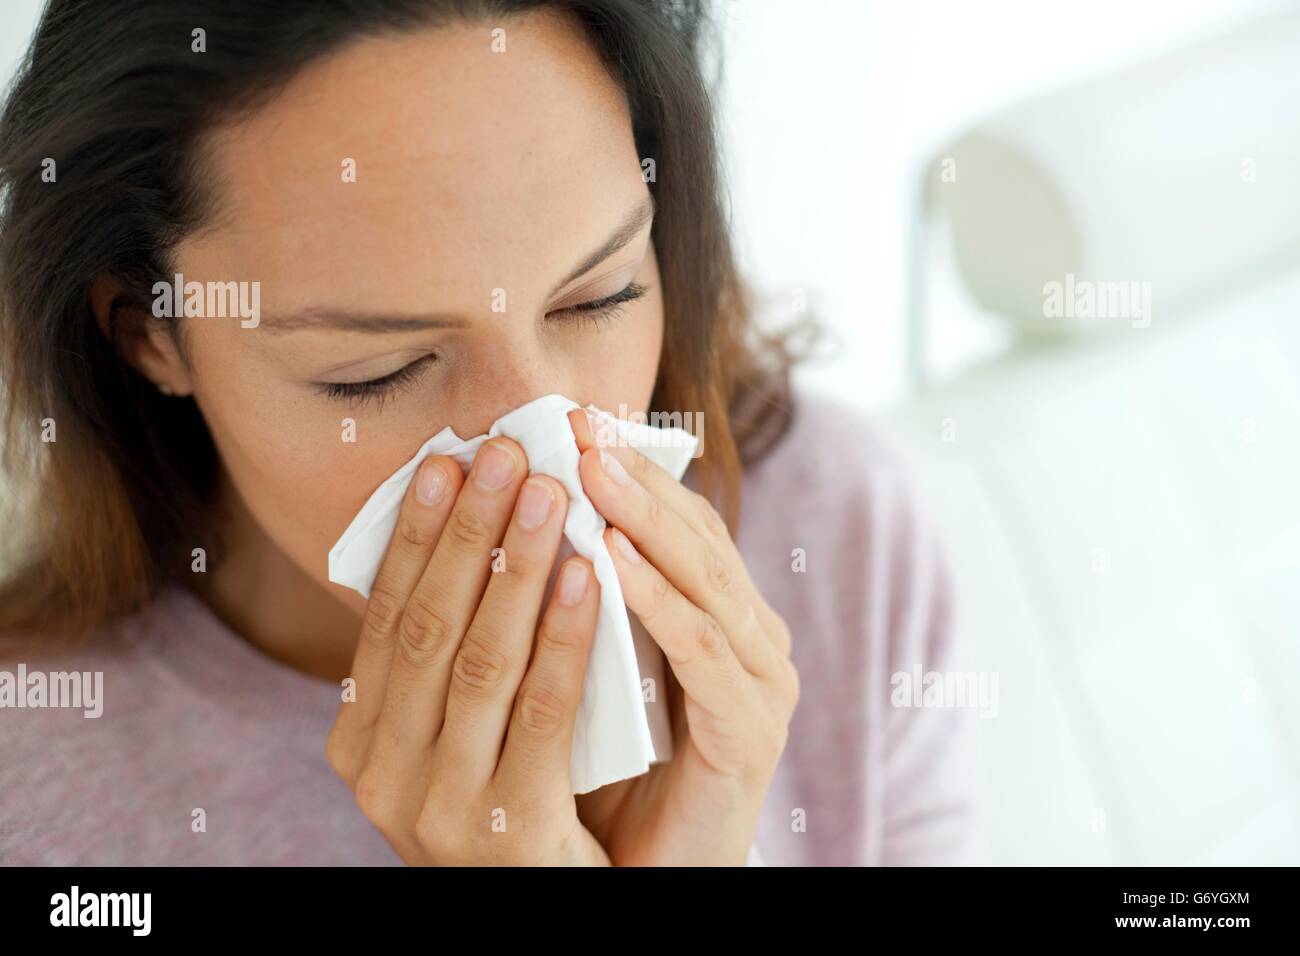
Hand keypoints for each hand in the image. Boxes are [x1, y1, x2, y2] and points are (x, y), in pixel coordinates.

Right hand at [325, 438, 609, 865]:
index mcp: (360, 738)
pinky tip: (589, 575)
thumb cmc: (506, 796)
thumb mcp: (452, 728)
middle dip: (468, 531)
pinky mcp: (507, 829)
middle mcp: (382, 773)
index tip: (447, 460)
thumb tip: (464, 527)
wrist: (541, 904)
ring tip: (551, 493)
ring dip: (517, 567)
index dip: (418, 535)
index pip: (387, 615)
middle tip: (504, 452)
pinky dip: (564, 636)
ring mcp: (438, 806)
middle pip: (429, 626)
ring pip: (480, 660)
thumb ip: (447, 653)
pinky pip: (540, 713)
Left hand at [567, 408, 799, 865]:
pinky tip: (610, 561)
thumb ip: (572, 603)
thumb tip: (505, 520)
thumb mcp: (585, 668)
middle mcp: (750, 638)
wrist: (642, 874)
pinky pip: (702, 655)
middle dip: (633, 478)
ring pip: (705, 583)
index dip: (627, 469)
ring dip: (644, 522)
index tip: (570, 419)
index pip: (675, 525)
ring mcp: (759, 683)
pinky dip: (658, 602)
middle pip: (694, 538)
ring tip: (590, 472)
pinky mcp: (752, 732)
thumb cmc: (606, 772)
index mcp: (716, 616)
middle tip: (578, 425)